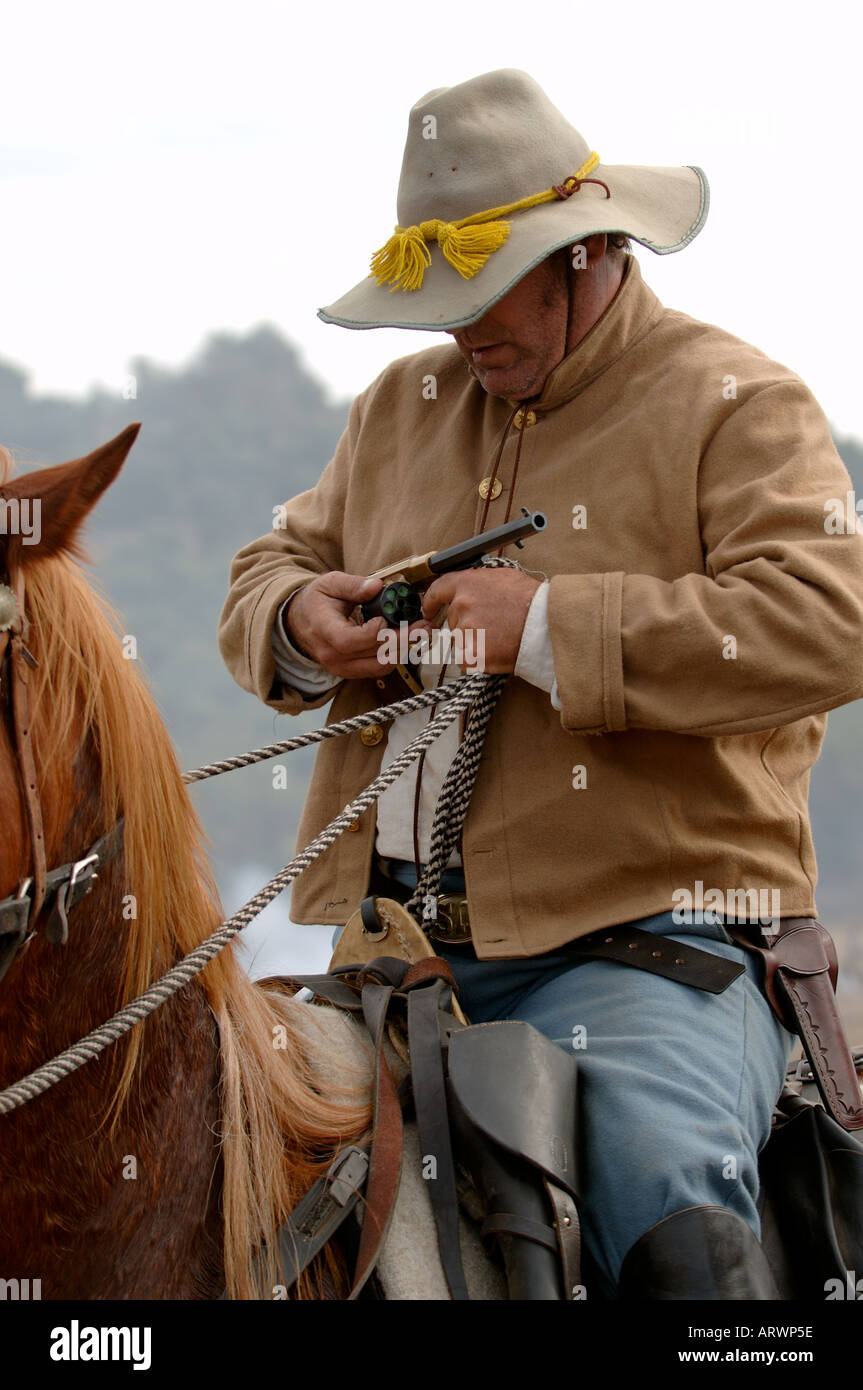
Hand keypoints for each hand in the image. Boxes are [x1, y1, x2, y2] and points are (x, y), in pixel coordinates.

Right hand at [286, 572, 430, 679]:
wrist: (301, 622)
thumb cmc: (316, 601)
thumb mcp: (329, 583)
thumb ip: (352, 585)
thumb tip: (377, 586)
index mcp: (323, 629)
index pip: (348, 640)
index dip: (372, 633)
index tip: (385, 619)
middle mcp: (332, 654)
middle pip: (372, 654)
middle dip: (402, 639)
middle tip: (422, 626)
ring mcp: (341, 667)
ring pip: (379, 665)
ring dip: (403, 649)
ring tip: (420, 631)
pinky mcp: (351, 672)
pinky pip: (378, 669)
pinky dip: (395, 656)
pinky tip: (407, 640)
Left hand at [421, 568, 541, 673]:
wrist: (546, 624)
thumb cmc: (532, 600)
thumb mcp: (504, 577)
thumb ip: (481, 582)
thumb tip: (472, 588)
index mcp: (467, 583)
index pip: (438, 590)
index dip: (431, 602)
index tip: (428, 611)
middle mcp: (462, 605)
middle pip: (454, 620)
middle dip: (468, 625)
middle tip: (492, 627)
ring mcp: (466, 630)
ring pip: (461, 641)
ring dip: (475, 643)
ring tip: (499, 638)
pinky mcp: (472, 653)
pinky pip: (466, 661)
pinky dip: (478, 660)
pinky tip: (496, 651)